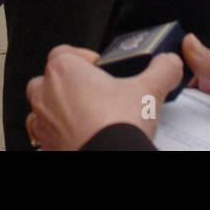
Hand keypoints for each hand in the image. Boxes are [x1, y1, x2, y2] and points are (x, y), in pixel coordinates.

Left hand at [26, 45, 182, 150]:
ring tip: (82, 115)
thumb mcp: (149, 90)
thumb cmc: (116, 125)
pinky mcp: (46, 146)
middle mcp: (47, 93)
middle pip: (49, 78)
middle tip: (92, 91)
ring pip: (40, 106)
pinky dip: (57, 134)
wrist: (107, 158)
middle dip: (67, 82)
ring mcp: (43, 121)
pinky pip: (43, 135)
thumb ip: (162, 69)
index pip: (64, 52)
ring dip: (56, 108)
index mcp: (65, 70)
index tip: (101, 67)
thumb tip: (169, 63)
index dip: (83, 57)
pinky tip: (78, 137)